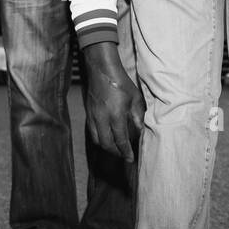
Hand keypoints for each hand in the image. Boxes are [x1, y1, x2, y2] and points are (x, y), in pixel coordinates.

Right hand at [82, 41, 143, 162]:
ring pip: (97, 139)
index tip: (130, 159)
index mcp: (115, 115)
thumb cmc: (121, 82)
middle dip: (116, 152)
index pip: (120, 140)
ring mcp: (93, 116)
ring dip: (106, 147)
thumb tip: (140, 131)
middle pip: (106, 144)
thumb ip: (138, 117)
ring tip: (115, 148)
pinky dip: (99, 138)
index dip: (126, 151)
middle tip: (124, 155)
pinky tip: (106, 137)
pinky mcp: (88, 113)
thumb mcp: (135, 99)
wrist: (102, 70)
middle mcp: (102, 119)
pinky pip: (92, 132)